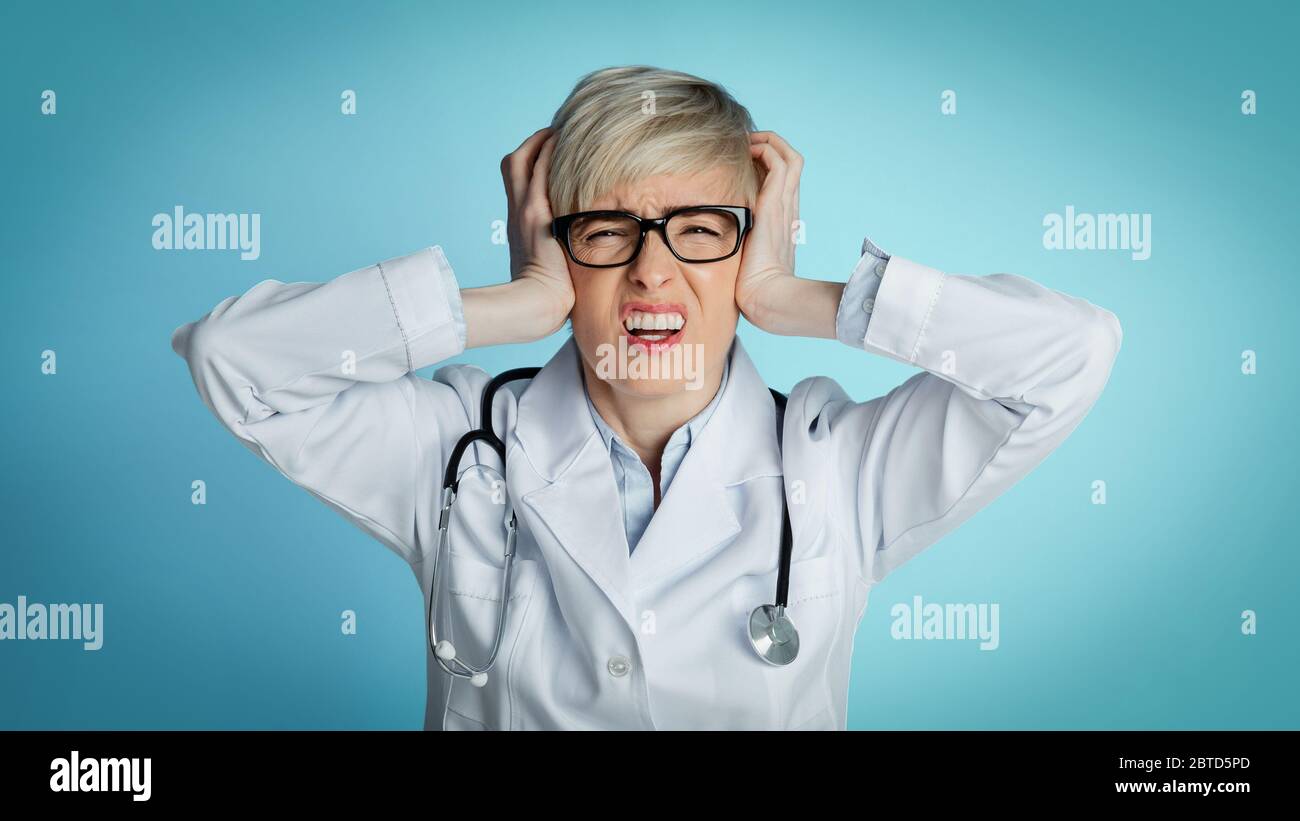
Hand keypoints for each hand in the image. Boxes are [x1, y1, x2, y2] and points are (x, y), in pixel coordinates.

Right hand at [501, 127, 573, 325]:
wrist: (537, 305)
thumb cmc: (549, 296)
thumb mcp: (555, 267)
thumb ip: (565, 252)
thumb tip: (586, 253)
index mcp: (522, 225)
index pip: (520, 182)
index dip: (532, 162)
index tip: (552, 150)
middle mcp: (518, 213)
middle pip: (515, 163)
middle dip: (533, 144)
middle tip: (557, 133)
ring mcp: (524, 212)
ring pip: (523, 161)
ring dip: (542, 141)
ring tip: (563, 128)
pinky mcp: (535, 216)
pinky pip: (539, 172)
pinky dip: (547, 152)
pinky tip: (562, 139)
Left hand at [735, 131, 802, 328]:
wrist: (765, 298)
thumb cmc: (750, 286)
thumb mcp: (741, 261)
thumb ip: (734, 247)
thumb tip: (710, 245)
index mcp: (782, 222)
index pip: (782, 183)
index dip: (767, 166)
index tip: (744, 162)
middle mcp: (787, 210)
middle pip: (791, 164)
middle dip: (769, 147)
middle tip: (744, 146)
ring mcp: (783, 206)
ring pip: (789, 157)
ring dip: (768, 142)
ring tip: (746, 142)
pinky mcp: (774, 205)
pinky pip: (779, 163)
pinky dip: (765, 148)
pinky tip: (746, 150)